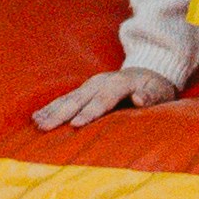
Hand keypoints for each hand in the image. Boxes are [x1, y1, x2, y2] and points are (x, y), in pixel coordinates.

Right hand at [33, 65, 179, 130]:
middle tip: (45, 126)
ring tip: (37, 123)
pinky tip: (37, 116)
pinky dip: (51, 106)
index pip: (103, 99)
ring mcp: (91, 84)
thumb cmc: (156, 88)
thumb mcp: (160, 92)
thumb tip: (139, 99)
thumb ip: (151, 96)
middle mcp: (101, 82)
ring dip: (51, 110)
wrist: (149, 72)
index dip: (90, 112)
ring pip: (69, 98)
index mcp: (120, 83)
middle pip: (79, 99)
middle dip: (61, 113)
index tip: (76, 125)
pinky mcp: (85, 89)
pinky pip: (65, 98)